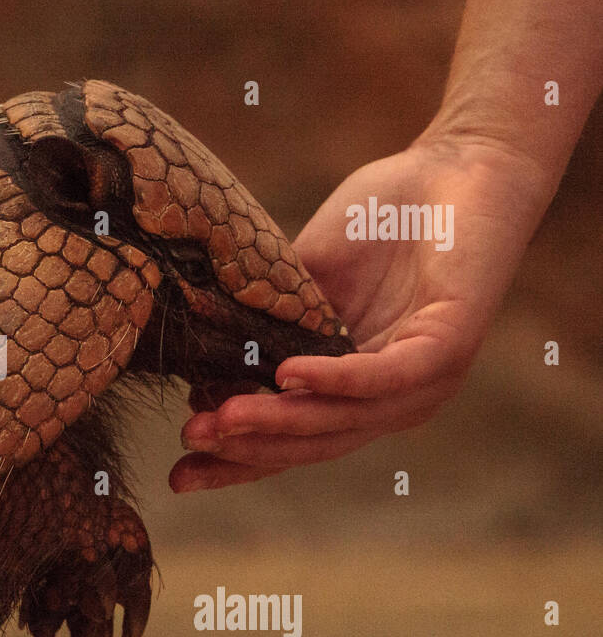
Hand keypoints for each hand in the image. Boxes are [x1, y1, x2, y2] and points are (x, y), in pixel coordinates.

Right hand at [169, 135, 552, 492]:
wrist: (460, 163)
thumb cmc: (384, 217)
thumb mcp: (307, 280)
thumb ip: (268, 324)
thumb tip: (202, 367)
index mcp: (357, 389)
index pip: (293, 442)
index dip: (237, 462)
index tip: (178, 473)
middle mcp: (392, 399)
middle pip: (313, 443)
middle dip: (246, 449)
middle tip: (188, 441)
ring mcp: (424, 380)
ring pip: (341, 418)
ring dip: (277, 421)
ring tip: (220, 418)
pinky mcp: (448, 347)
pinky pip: (382, 376)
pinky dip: (332, 379)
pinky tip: (286, 377)